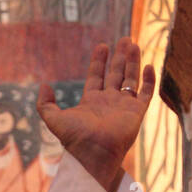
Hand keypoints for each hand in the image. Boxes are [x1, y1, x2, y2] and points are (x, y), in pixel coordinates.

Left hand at [37, 37, 154, 191]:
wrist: (94, 152)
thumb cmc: (75, 138)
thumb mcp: (53, 118)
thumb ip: (45, 103)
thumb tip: (43, 85)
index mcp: (92, 102)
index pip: (97, 76)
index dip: (99, 61)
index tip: (103, 45)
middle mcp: (109, 102)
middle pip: (116, 74)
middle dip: (120, 57)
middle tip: (125, 39)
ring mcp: (124, 107)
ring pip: (131, 80)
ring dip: (133, 62)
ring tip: (134, 44)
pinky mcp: (137, 112)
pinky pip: (146, 93)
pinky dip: (148, 80)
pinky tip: (148, 65)